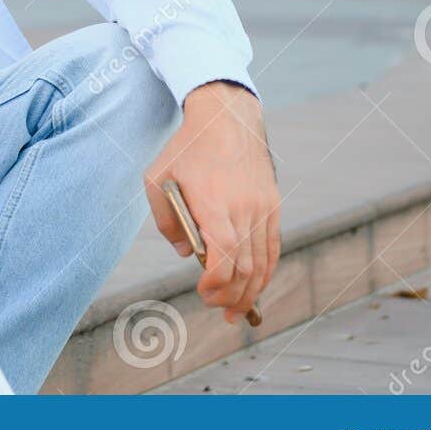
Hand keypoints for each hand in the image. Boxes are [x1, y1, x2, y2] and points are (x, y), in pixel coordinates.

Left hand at [145, 80, 280, 323]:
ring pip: (263, 262)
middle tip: (215, 308)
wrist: (227, 118)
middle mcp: (244, 208)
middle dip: (231, 296)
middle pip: (246, 267)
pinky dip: (266, 271)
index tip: (202, 291)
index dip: (216, 283)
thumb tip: (184, 253)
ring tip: (236, 310)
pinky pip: (273, 247)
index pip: (224, 255)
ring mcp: (263, 208)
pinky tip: (255, 286)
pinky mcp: (273, 206)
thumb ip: (165, 219)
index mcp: (214, 203)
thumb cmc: (187, 148)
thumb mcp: (157, 178)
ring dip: (251, 292)